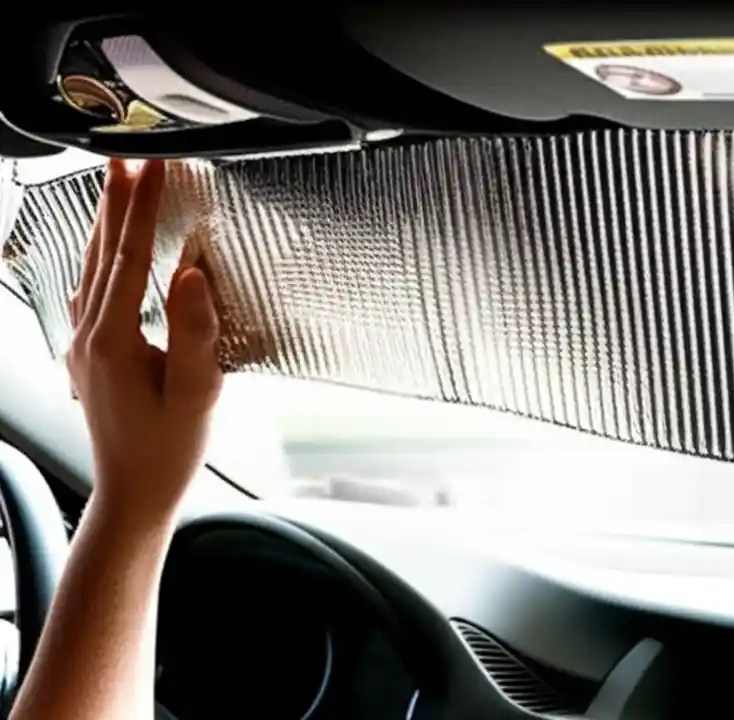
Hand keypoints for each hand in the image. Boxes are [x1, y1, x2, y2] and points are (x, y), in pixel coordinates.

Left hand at [67, 159, 221, 521]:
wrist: (134, 493)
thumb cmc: (168, 451)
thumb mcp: (196, 394)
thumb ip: (194, 333)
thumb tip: (191, 275)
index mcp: (113, 340)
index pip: (129, 257)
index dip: (141, 208)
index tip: (151, 167)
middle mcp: (88, 336)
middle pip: (101, 252)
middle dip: (116, 202)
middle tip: (127, 158)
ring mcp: (83, 346)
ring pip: (90, 268)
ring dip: (106, 224)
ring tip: (117, 188)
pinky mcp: (89, 355)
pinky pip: (91, 289)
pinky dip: (103, 256)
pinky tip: (110, 252)